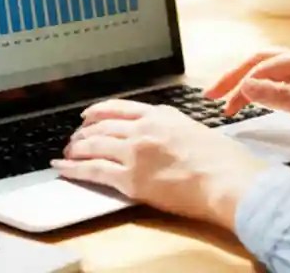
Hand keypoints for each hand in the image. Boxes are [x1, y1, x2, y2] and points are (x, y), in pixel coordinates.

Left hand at [52, 100, 270, 228]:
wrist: (226, 181)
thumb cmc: (224, 162)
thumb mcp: (196, 130)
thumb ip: (173, 131)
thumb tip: (163, 141)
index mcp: (161, 114)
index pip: (120, 108)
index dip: (99, 111)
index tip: (88, 115)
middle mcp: (144, 128)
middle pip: (102, 126)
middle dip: (83, 133)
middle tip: (74, 139)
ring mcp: (134, 152)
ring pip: (94, 145)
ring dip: (76, 149)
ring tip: (66, 153)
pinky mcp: (130, 178)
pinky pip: (93, 171)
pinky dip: (73, 169)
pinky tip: (62, 168)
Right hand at [205, 43, 289, 145]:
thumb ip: (281, 98)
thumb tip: (247, 88)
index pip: (265, 67)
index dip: (241, 85)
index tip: (223, 104)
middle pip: (262, 59)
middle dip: (235, 76)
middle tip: (210, 95)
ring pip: (270, 65)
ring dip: (247, 80)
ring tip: (225, 99)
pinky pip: (283, 73)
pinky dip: (264, 84)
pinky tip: (253, 97)